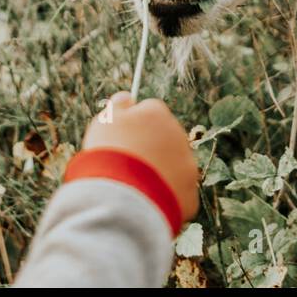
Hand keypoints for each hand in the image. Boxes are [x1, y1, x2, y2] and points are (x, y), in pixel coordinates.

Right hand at [81, 92, 198, 219]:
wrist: (124, 197)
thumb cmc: (110, 154)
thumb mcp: (105, 122)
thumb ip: (117, 106)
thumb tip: (126, 97)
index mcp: (157, 114)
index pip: (149, 109)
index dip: (134, 123)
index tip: (121, 136)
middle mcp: (178, 136)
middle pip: (164, 137)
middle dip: (149, 146)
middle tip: (126, 162)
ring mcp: (188, 166)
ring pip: (172, 164)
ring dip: (158, 170)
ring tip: (134, 184)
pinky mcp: (190, 194)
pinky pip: (176, 191)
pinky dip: (163, 194)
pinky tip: (145, 199)